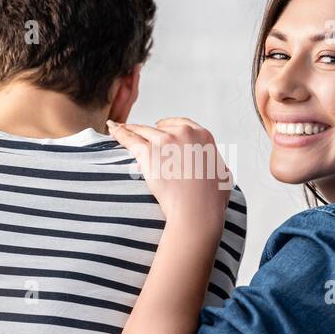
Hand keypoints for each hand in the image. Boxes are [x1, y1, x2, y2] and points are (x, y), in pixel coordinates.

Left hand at [107, 117, 231, 225]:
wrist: (197, 210)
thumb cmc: (211, 199)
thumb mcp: (222, 175)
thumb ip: (214, 164)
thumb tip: (216, 167)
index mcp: (202, 135)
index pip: (181, 123)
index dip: (169, 126)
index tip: (162, 128)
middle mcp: (184, 133)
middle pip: (160, 127)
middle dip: (151, 131)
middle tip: (140, 134)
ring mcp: (165, 141)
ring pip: (143, 131)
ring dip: (131, 129)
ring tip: (120, 128)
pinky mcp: (148, 152)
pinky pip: (129, 138)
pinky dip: (119, 132)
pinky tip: (112, 128)